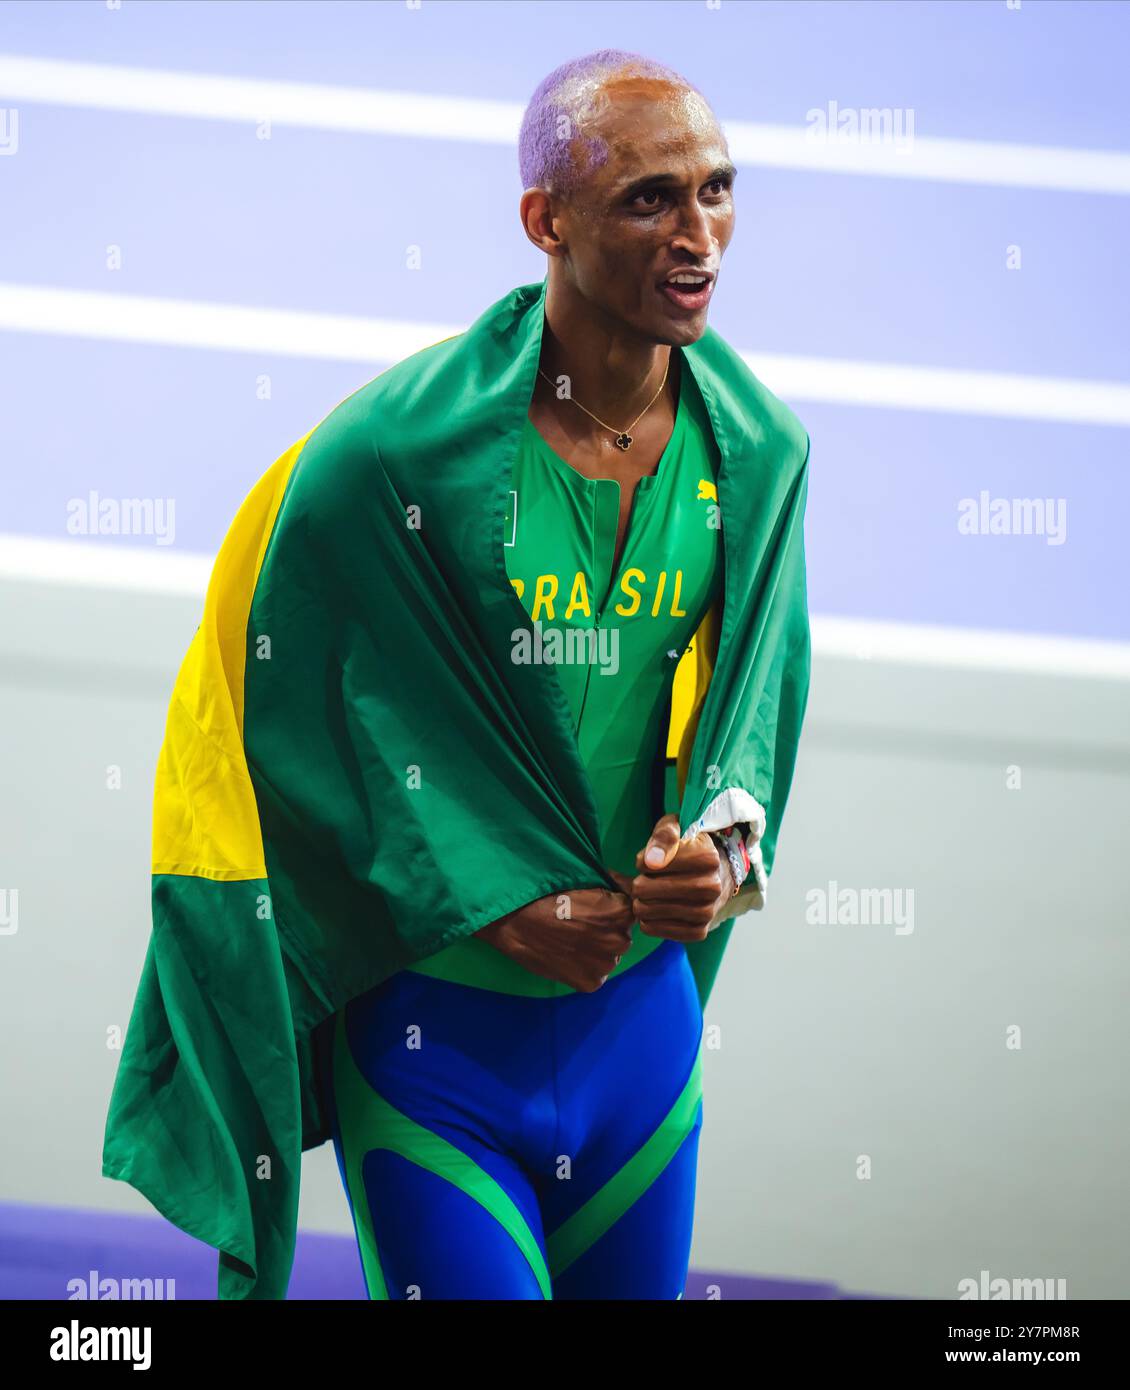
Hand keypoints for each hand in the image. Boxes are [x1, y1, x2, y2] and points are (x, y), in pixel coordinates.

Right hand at [476, 886, 633, 991]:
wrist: (515, 919)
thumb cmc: (548, 893)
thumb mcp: (585, 880)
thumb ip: (613, 886)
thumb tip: (630, 886)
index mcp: (622, 913)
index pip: (629, 910)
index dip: (611, 908)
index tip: (592, 907)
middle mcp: (620, 940)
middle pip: (621, 935)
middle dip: (606, 930)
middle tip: (580, 924)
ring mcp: (605, 964)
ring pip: (609, 956)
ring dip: (597, 950)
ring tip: (571, 940)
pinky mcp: (590, 983)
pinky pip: (595, 975)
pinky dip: (584, 967)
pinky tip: (567, 955)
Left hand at [608, 813, 733, 943]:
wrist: (719, 874)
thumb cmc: (691, 848)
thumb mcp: (677, 828)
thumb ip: (663, 835)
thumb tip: (651, 861)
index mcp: (707, 858)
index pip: (649, 865)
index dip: (642, 861)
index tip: (650, 860)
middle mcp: (711, 887)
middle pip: (645, 891)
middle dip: (639, 883)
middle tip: (647, 879)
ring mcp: (706, 912)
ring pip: (647, 912)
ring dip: (641, 901)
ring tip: (650, 893)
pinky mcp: (698, 931)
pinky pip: (654, 929)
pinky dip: (647, 920)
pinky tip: (655, 908)